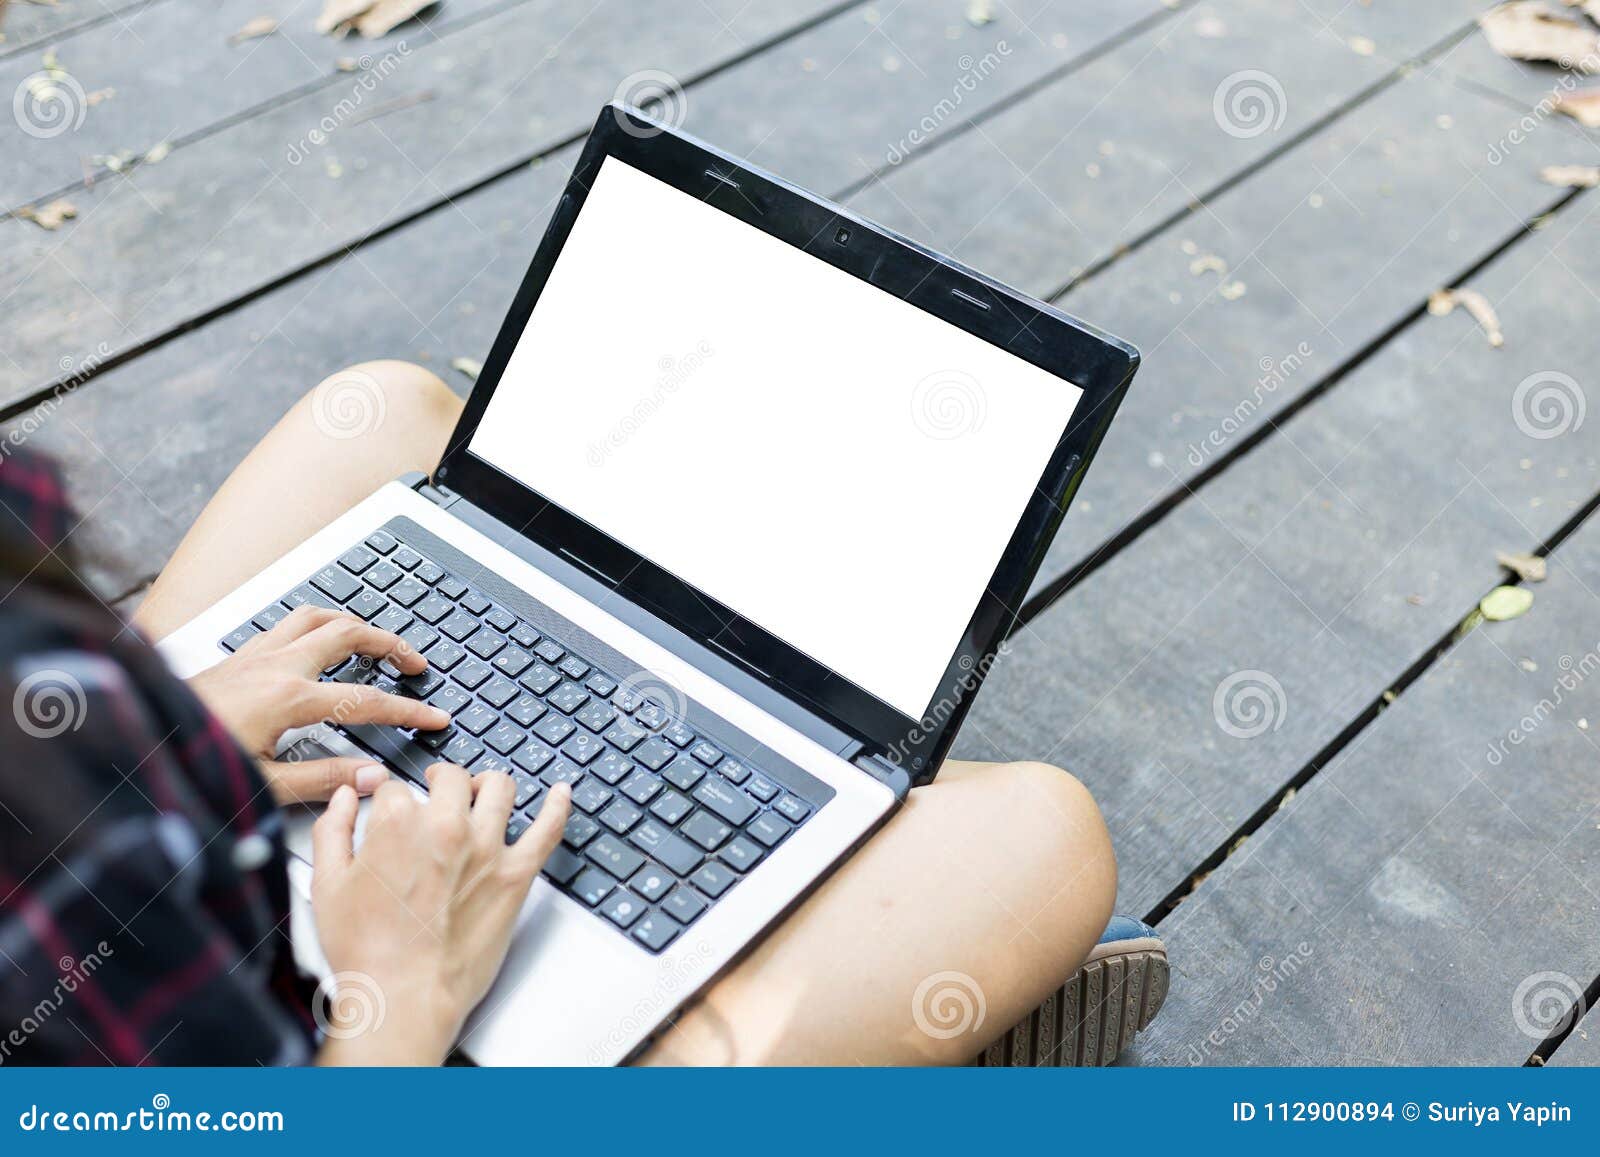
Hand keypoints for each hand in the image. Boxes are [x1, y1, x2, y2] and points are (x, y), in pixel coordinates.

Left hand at [187, 606, 449, 803]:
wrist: (135, 750)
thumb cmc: (192, 767)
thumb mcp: (263, 787)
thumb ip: (323, 778)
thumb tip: (371, 776)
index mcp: (288, 698)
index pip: (365, 700)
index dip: (407, 710)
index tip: (435, 717)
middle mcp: (273, 667)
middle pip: (347, 633)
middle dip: (390, 644)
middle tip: (414, 663)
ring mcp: (252, 657)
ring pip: (316, 618)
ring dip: (353, 623)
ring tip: (375, 640)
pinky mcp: (235, 659)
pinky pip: (286, 626)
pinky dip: (315, 627)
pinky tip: (316, 644)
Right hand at [311, 766, 572, 1064]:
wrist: (404, 997)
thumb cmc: (367, 951)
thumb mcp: (327, 885)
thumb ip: (332, 830)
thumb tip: (345, 799)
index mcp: (399, 823)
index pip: (398, 788)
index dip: (392, 799)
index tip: (393, 809)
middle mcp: (447, 827)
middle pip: (453, 779)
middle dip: (441, 781)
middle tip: (438, 792)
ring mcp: (487, 848)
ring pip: (499, 788)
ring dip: (488, 784)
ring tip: (483, 791)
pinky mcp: (516, 875)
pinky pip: (548, 830)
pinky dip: (557, 806)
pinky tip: (560, 793)